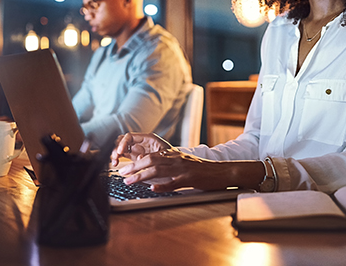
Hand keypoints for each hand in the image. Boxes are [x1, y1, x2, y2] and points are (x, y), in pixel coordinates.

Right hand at [111, 133, 171, 166]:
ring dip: (116, 154)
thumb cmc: (173, 159)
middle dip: (117, 148)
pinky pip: (123, 155)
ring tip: (115, 162)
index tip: (120, 152)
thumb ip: (151, 156)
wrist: (179, 166)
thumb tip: (139, 158)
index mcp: (148, 138)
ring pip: (122, 148)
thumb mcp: (163, 156)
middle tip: (115, 158)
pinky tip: (117, 164)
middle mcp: (141, 142)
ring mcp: (137, 150)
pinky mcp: (135, 157)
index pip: (130, 136)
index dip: (122, 143)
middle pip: (123, 141)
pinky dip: (118, 159)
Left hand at [118, 150, 265, 192]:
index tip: (125, 168)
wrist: (223, 172)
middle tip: (121, 173)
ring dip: (142, 176)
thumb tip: (154, 173)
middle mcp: (177, 159)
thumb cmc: (204, 170)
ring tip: (130, 182)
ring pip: (158, 170)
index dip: (136, 161)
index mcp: (175, 155)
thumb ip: (171, 165)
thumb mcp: (185, 164)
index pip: (151, 155)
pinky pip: (174, 182)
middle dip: (134, 167)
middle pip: (151, 160)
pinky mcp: (190, 179)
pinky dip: (162, 186)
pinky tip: (153, 189)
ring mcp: (183, 169)